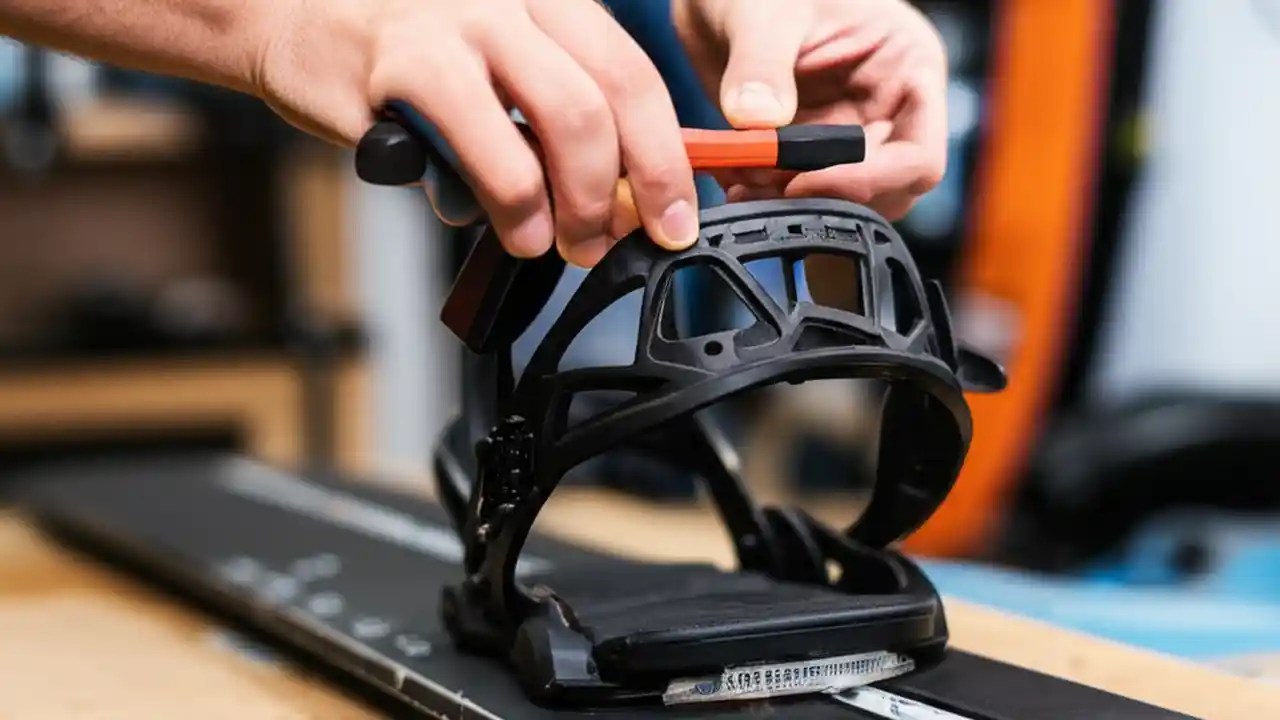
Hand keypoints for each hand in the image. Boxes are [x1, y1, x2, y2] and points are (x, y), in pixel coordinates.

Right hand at [254, 0, 698, 266]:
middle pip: (612, 97)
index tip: (675, 215)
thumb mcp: (494, 61)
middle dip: (632, 188)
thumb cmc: (400, 52)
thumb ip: (550, 114)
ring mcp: (461, 22)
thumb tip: (616, 198)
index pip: (635, 75)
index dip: (666, 156)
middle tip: (614, 240)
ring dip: (577, 204)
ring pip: (566, 119)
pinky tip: (508, 229)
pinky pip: (488, 150)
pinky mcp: (405, 63)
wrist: (289, 15)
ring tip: (561, 243)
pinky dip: (512, 206)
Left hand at [673, 0, 947, 218]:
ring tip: (737, 177)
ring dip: (786, 202)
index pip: (919, 158)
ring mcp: (846, 135)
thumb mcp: (767, 11)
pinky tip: (730, 175)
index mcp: (908, 70)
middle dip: (820, 198)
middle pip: (882, 193)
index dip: (868, 182)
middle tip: (758, 186)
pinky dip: (763, 194)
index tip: (803, 183)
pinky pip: (795, 193)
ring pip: (838, 201)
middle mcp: (886, 112)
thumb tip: (758, 119)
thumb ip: (762, 62)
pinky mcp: (804, 152)